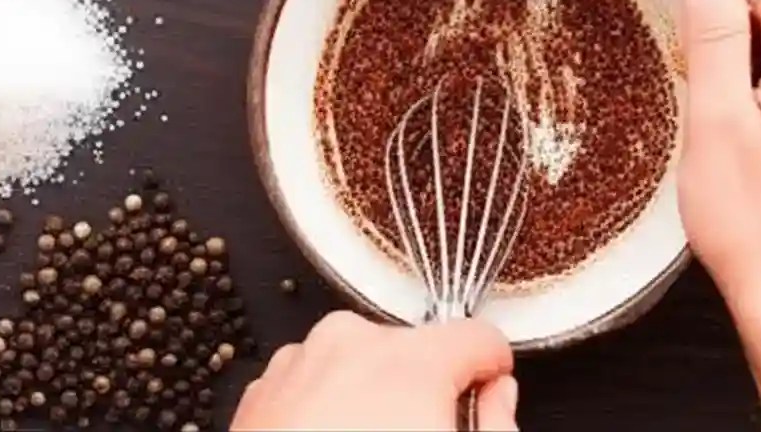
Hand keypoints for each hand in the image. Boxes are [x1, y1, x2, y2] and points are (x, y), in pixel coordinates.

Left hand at [231, 312, 517, 430]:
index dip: (490, 373)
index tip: (482, 401)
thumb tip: (498, 396)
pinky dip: (328, 411)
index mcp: (410, 360)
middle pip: (418, 350)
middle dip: (426, 391)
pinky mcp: (263, 391)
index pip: (480, 338)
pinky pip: (317, 383)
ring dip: (374, 398)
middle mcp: (351, 345)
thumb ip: (498, 422)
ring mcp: (300, 363)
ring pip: (363, 363)